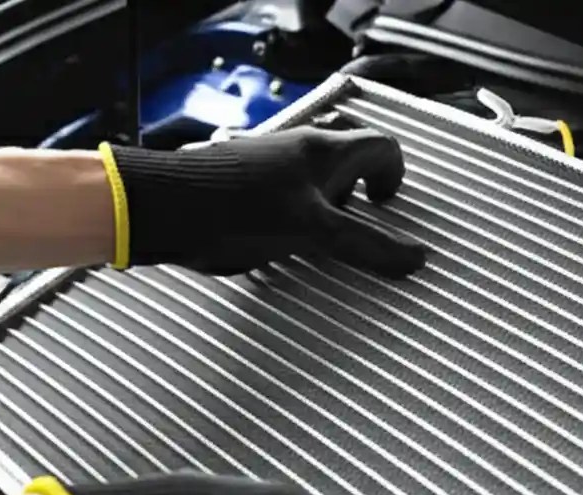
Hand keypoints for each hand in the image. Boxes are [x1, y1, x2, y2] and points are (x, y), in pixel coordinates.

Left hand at [102, 127, 425, 276]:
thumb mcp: (314, 231)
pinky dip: (296, 221)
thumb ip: (366, 246)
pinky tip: (282, 247)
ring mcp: (271, 167)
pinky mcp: (247, 188)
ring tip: (319, 243)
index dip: (394, 176)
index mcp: (325, 151)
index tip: (386, 207)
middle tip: (356, 229)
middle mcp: (300, 151)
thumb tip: (415, 259)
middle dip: (359, 198)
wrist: (167, 210)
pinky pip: (286, 199)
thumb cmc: (237, 208)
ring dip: (327, 211)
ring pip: (317, 182)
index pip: (382, 148)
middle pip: (350, 164)